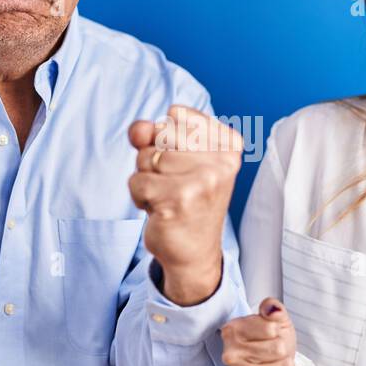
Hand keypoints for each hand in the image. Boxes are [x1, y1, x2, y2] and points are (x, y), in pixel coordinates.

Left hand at [127, 104, 241, 304]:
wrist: (193, 251)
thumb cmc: (185, 197)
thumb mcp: (174, 156)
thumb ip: (154, 132)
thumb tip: (138, 130)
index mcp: (229, 145)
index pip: (176, 115)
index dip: (166, 137)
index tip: (185, 164)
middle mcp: (222, 162)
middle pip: (159, 134)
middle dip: (154, 158)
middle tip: (174, 184)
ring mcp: (202, 182)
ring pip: (146, 157)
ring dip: (146, 178)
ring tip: (168, 197)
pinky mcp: (178, 201)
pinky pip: (137, 181)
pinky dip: (139, 196)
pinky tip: (160, 210)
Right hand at [221, 298, 303, 365]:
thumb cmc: (271, 341)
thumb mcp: (275, 320)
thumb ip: (274, 309)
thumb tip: (271, 309)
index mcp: (233, 330)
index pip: (270, 328)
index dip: (278, 330)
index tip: (272, 333)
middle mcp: (231, 355)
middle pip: (279, 348)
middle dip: (284, 348)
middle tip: (277, 351)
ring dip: (289, 364)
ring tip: (280, 363)